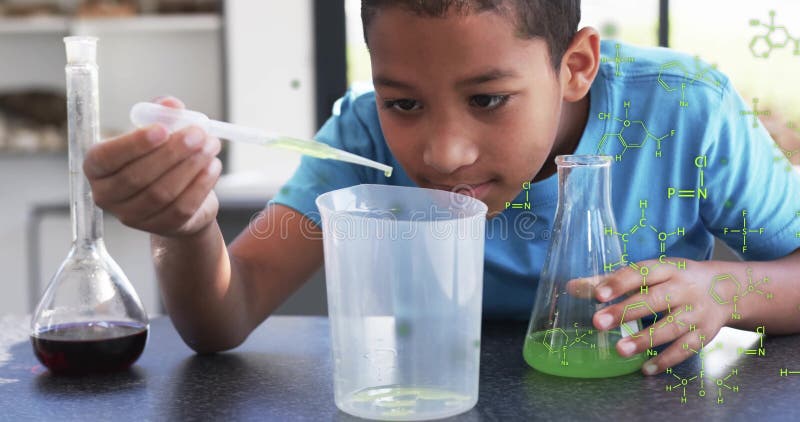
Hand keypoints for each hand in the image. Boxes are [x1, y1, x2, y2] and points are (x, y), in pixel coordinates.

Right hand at [84, 96, 222, 236]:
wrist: (180, 195)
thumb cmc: (160, 158)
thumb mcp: (158, 132)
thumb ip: (162, 114)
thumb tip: (171, 104)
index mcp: (97, 168)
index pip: (106, 158)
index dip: (134, 144)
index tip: (162, 129)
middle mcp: (108, 196)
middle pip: (138, 176)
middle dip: (173, 152)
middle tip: (198, 133)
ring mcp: (134, 216)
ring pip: (163, 192)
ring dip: (192, 165)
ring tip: (211, 145)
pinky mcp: (162, 227)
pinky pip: (183, 206)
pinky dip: (202, 183)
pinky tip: (213, 165)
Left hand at [589, 258, 736, 374]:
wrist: (727, 289)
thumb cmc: (674, 280)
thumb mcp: (648, 274)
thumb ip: (610, 281)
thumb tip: (571, 287)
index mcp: (666, 269)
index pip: (641, 273)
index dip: (619, 283)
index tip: (598, 294)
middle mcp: (683, 289)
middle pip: (653, 300)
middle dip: (625, 312)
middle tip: (598, 323)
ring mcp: (696, 312)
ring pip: (670, 327)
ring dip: (644, 339)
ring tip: (619, 350)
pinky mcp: (704, 334)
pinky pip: (685, 349)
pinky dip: (666, 360)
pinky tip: (645, 369)